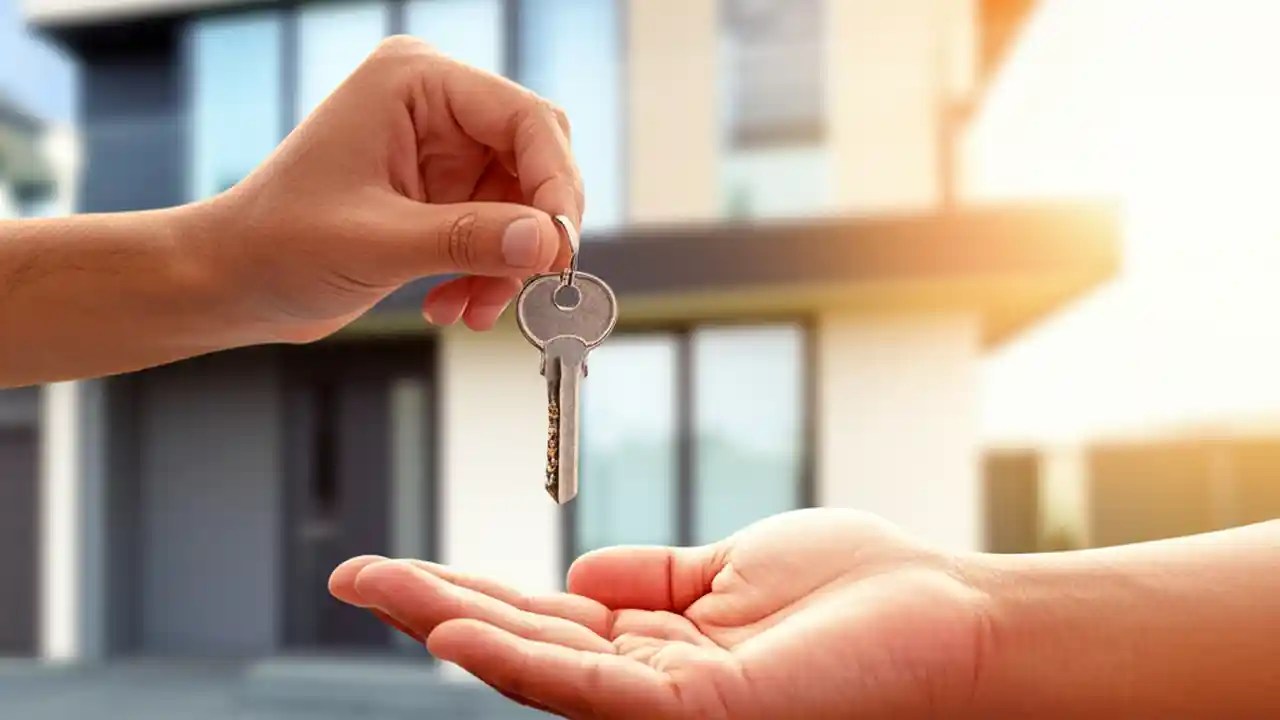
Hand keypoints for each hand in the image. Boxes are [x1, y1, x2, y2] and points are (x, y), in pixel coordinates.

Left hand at [200, 35, 581, 341]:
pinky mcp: (443, 195)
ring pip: (524, 205)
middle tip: (532, 280)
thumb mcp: (376, 243)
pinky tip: (453, 305)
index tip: (559, 247)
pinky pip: (501, 233)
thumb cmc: (278, 244)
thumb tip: (548, 243)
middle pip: (536, 158)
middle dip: (534, 228)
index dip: (555, 183)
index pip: (524, 118)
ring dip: (508, 265)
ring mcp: (443, 152)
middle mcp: (437, 106)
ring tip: (473, 308)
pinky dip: (488, 274)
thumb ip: (468, 239)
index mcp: (416, 82)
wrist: (234, 283)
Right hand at [329, 509, 991, 718]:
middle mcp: (652, 682)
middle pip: (526, 644)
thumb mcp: (730, 567)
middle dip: (435, 611)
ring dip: (459, 632)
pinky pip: (599, 688)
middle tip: (352, 576)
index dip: (468, 593)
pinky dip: (527, 662)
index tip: (402, 569)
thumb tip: (576, 572)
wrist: (950, 616)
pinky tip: (466, 631)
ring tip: (385, 595)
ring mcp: (674, 704)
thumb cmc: (858, 591)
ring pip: (545, 670)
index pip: (543, 618)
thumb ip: (651, 576)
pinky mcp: (704, 712)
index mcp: (657, 642)